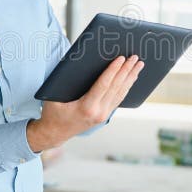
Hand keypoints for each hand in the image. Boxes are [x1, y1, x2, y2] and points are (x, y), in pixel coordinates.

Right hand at [26, 55, 144, 151]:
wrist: (54, 133)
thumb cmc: (52, 112)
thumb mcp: (55, 96)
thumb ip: (66, 82)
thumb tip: (79, 62)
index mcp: (86, 107)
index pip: (104, 85)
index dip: (113, 70)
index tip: (121, 58)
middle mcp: (98, 112)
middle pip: (116, 88)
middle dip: (126, 71)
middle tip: (135, 58)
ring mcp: (103, 115)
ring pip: (120, 93)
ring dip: (130, 77)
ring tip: (139, 65)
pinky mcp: (104, 116)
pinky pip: (118, 99)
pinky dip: (126, 86)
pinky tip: (131, 78)